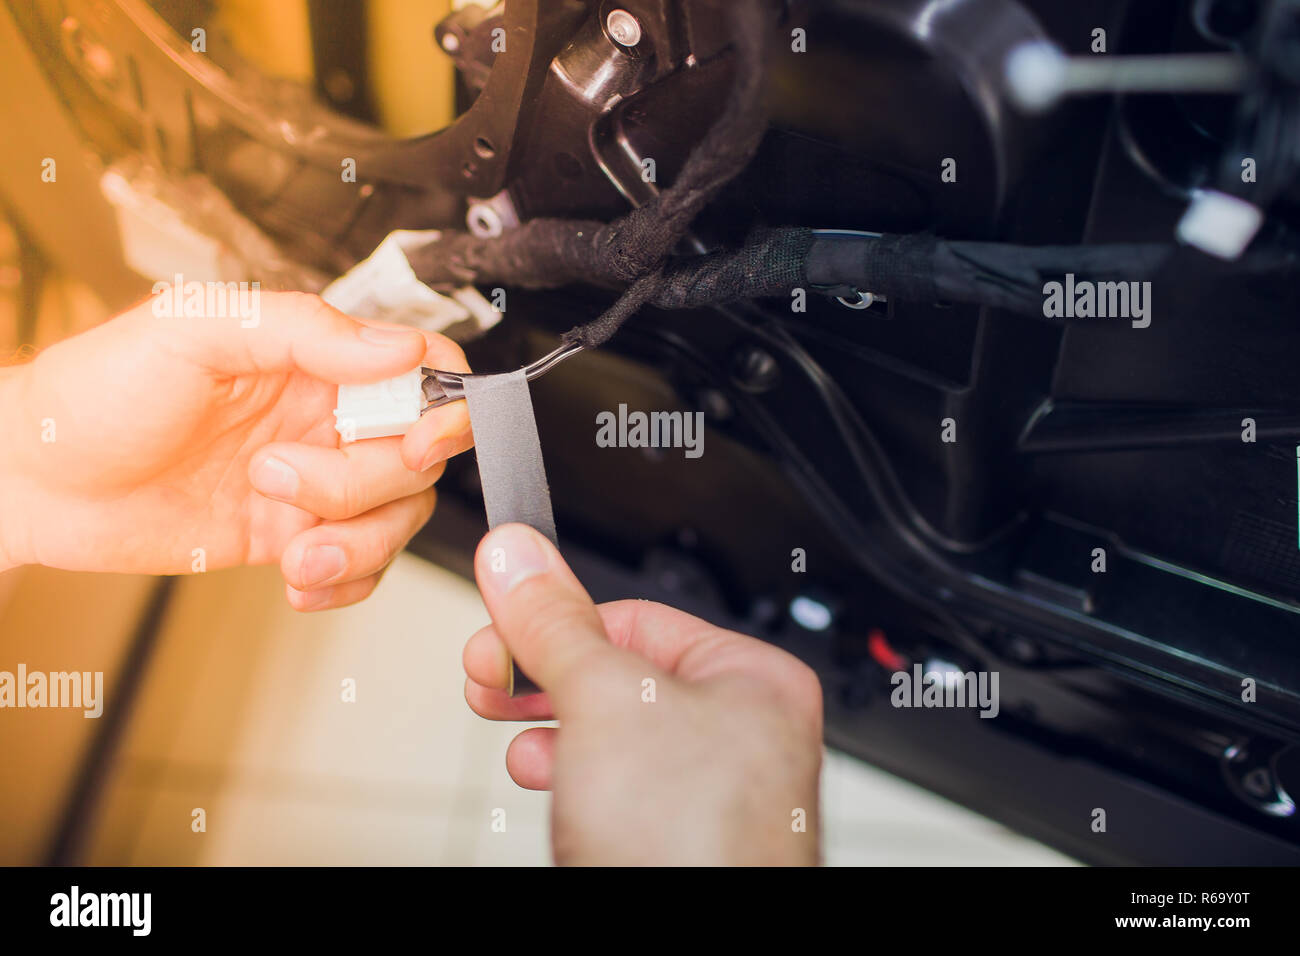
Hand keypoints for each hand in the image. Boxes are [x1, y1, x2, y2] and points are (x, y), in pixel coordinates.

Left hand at [0, 291, 471, 610]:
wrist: (31, 481)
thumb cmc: (95, 393)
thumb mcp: (191, 331)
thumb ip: (299, 327)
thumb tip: (397, 348)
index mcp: (314, 357)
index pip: (425, 368)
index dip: (443, 407)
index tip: (418, 437)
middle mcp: (323, 417)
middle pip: (417, 457)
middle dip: (363, 483)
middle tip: (284, 478)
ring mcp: (311, 480)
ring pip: (396, 518)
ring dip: (355, 543)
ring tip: (291, 545)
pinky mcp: (289, 535)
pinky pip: (358, 566)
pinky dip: (344, 582)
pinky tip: (297, 577)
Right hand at [463, 523, 823, 865]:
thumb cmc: (692, 847)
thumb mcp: (605, 702)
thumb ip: (554, 625)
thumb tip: (517, 557)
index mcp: (753, 681)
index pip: (639, 615)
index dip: (560, 616)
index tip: (499, 618)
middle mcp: (743, 734)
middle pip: (620, 673)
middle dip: (543, 672)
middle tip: (487, 673)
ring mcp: (711, 794)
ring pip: (612, 733)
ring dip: (548, 723)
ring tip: (508, 723)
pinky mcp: (677, 840)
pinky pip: (616, 786)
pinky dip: (570, 774)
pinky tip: (540, 775)